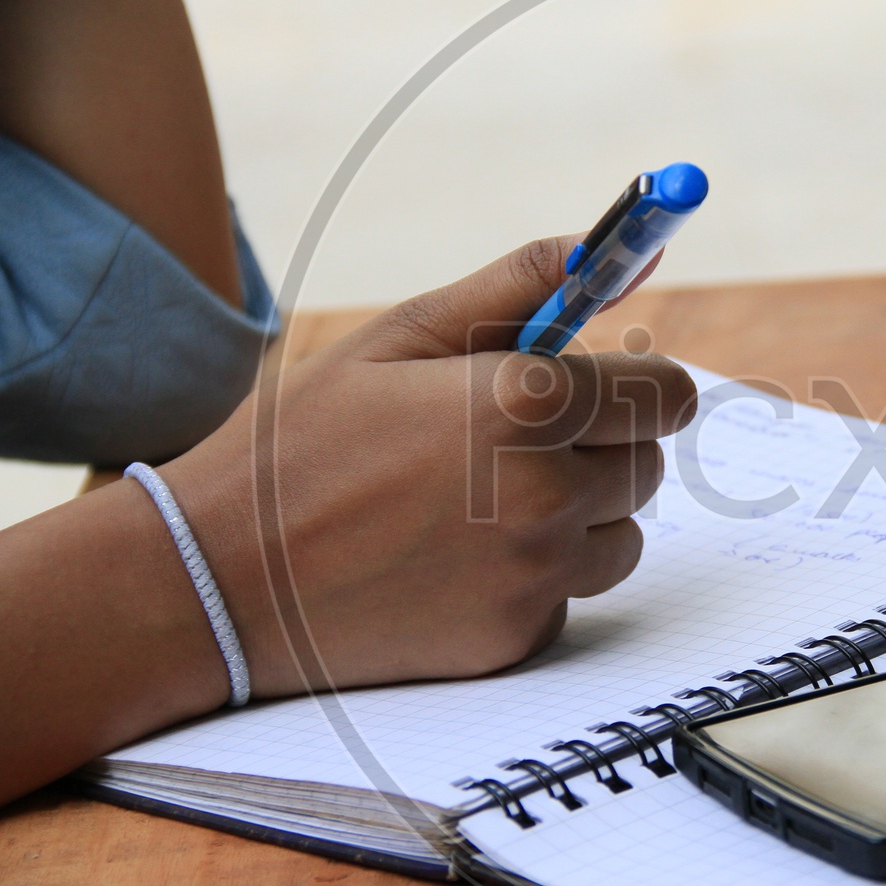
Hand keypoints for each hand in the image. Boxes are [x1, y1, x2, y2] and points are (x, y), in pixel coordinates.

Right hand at [162, 235, 696, 695]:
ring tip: (482, 501)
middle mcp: (549, 494)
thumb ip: (521, 285)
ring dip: (579, 515)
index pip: (666, 397)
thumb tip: (622, 248)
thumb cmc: (304, 441)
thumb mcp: (401, 334)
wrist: (219, 578)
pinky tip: (458, 560)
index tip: (604, 390)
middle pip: (649, 466)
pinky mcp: (518, 638)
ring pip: (622, 535)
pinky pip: (571, 594)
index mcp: (529, 403)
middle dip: (601, 447)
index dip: (636, 389)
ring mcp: (537, 575)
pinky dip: (535, 577)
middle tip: (512, 442)